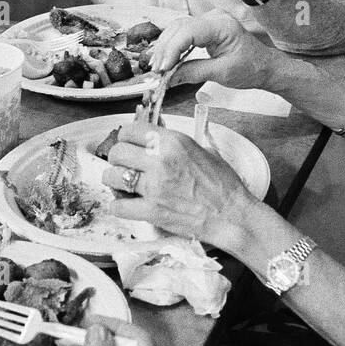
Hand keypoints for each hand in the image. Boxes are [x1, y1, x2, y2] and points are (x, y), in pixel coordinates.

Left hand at [104, 119, 255, 247]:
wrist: (232, 215)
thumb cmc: (223, 185)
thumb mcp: (203, 150)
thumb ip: (176, 143)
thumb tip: (157, 137)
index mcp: (173, 142)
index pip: (131, 130)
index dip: (126, 137)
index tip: (128, 145)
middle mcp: (161, 161)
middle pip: (118, 152)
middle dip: (117, 159)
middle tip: (124, 166)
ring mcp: (155, 187)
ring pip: (112, 176)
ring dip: (114, 181)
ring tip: (122, 185)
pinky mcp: (152, 211)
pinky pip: (118, 206)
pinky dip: (118, 206)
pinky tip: (126, 205)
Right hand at [148, 9, 281, 92]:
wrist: (264, 66)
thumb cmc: (251, 68)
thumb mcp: (222, 74)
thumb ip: (193, 73)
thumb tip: (169, 77)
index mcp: (222, 25)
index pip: (188, 31)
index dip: (172, 48)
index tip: (162, 67)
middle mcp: (214, 18)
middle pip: (178, 27)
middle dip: (164, 49)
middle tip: (156, 70)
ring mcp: (208, 21)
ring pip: (177, 29)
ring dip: (165, 48)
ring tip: (158, 67)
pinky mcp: (204, 28)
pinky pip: (182, 33)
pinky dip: (172, 46)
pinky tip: (166, 60)